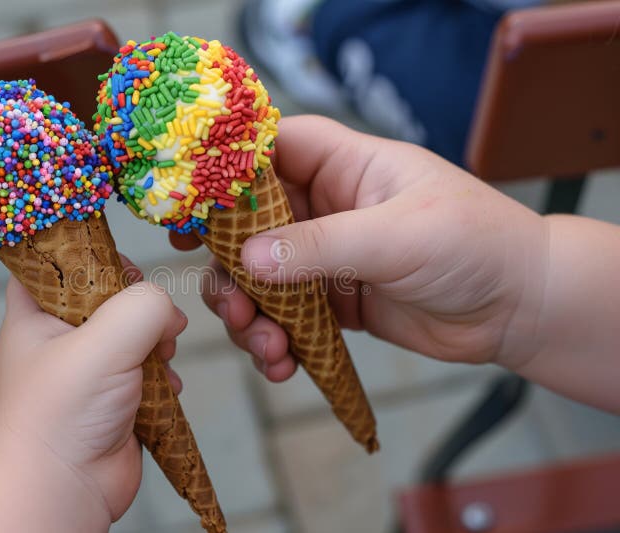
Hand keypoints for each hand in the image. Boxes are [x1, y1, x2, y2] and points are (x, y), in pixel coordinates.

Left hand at [0, 265, 186, 532]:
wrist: (61, 492)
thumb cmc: (61, 416)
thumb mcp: (101, 343)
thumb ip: (142, 306)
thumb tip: (168, 310)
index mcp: (36, 313)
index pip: (60, 260)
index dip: (93, 255)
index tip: (124, 268)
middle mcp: (61, 336)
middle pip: (110, 294)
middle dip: (142, 305)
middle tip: (154, 322)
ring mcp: (89, 368)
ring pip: (136, 332)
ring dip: (159, 341)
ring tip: (162, 356)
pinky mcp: (115, 397)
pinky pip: (150, 369)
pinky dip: (165, 375)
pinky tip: (167, 387)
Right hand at [172, 115, 548, 379]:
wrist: (519, 309)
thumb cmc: (476, 246)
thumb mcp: (400, 237)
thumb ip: (323, 246)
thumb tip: (248, 259)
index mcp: (347, 166)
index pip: (274, 148)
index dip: (228, 169)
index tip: (190, 205)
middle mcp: (329, 207)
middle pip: (250, 221)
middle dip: (230, 263)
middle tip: (229, 300)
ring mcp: (328, 256)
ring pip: (261, 276)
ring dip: (249, 312)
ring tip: (265, 346)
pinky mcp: (333, 302)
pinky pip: (286, 317)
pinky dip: (275, 341)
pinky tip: (283, 364)